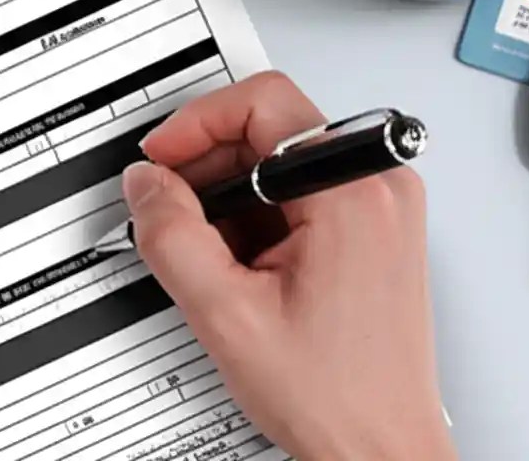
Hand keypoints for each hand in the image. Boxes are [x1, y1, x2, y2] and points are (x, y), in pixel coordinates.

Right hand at [124, 73, 454, 460]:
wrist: (379, 447)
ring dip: (230, 197)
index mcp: (355, 193)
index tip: (163, 157)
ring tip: (212, 256)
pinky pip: (301, 192)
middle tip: (171, 208)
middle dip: (209, 166)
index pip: (265, 103)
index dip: (197, 123)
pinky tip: (242, 266)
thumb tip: (146, 185)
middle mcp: (381, 186)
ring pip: (282, 162)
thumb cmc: (335, 395)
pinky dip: (257, 217)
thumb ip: (172, 236)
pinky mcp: (373, 228)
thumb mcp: (225, 314)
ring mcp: (382, 207)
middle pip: (272, 127)